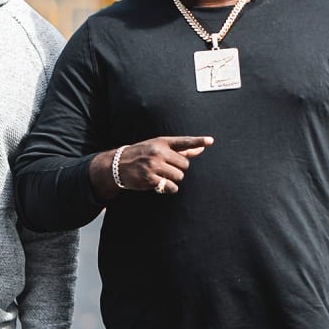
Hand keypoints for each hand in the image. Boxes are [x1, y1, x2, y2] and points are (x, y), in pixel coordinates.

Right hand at [92, 136, 213, 199]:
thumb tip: (201, 148)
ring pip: (179, 176)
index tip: (210, 141)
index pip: (183, 141)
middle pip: (184, 165)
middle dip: (179, 169)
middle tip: (167, 168)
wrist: (118, 164)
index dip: (198, 141)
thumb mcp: (158, 147)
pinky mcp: (150, 179)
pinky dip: (169, 188)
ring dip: (174, 180)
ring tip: (163, 176)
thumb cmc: (142, 154)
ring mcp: (153, 165)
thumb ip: (180, 149)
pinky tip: (160, 184)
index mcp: (161, 142)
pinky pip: (171, 187)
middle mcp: (158, 152)